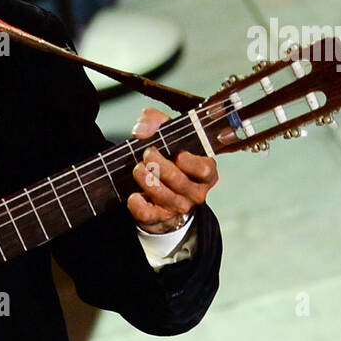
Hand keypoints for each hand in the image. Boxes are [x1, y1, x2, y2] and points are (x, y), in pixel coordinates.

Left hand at [127, 107, 218, 233]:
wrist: (162, 190)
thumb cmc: (169, 158)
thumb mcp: (167, 134)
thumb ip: (155, 121)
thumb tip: (142, 130)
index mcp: (206, 172)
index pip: (204, 169)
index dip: (188, 160)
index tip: (176, 152)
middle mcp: (197, 192)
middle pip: (177, 179)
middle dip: (158, 164)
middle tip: (147, 154)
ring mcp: (180, 207)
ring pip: (162, 195)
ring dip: (145, 179)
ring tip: (138, 169)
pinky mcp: (161, 219)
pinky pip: (147, 214)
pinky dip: (136, 203)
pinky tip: (134, 194)